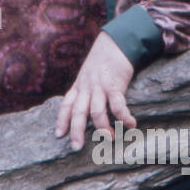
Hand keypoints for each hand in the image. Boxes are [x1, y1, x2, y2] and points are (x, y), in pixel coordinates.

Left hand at [55, 32, 136, 151]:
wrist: (116, 42)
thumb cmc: (104, 59)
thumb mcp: (88, 73)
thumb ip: (86, 88)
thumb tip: (86, 106)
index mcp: (79, 85)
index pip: (66, 105)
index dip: (61, 120)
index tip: (58, 135)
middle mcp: (87, 87)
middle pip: (78, 112)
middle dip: (76, 131)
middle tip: (76, 147)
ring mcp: (100, 86)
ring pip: (96, 112)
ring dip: (102, 128)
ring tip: (109, 138)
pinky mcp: (115, 85)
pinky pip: (118, 106)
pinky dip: (124, 118)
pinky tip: (131, 125)